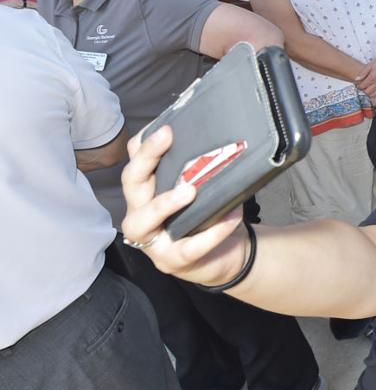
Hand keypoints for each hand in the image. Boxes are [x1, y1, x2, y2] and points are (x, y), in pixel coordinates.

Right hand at [119, 126, 252, 286]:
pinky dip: (212, 232)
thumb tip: (214, 135)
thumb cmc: (207, 217)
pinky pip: (190, 247)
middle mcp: (140, 214)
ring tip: (190, 190)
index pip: (135, 164)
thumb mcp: (199, 190)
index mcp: (146, 194)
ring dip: (165, 203)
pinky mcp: (172, 261)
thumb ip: (197, 170)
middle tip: (167, 138)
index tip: (165, 127)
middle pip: (131, 184)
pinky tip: (231, 217)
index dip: (143, 146)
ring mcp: (152, 241)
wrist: (226, 256)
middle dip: (146, 159)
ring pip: (142, 221)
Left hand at [355, 52, 375, 106]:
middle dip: (365, 91)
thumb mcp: (370, 64)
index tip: (358, 86)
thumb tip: (356, 79)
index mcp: (373, 76)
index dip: (359, 87)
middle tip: (363, 90)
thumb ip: (363, 72)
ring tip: (370, 93)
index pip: (363, 86)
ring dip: (372, 95)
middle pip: (369, 91)